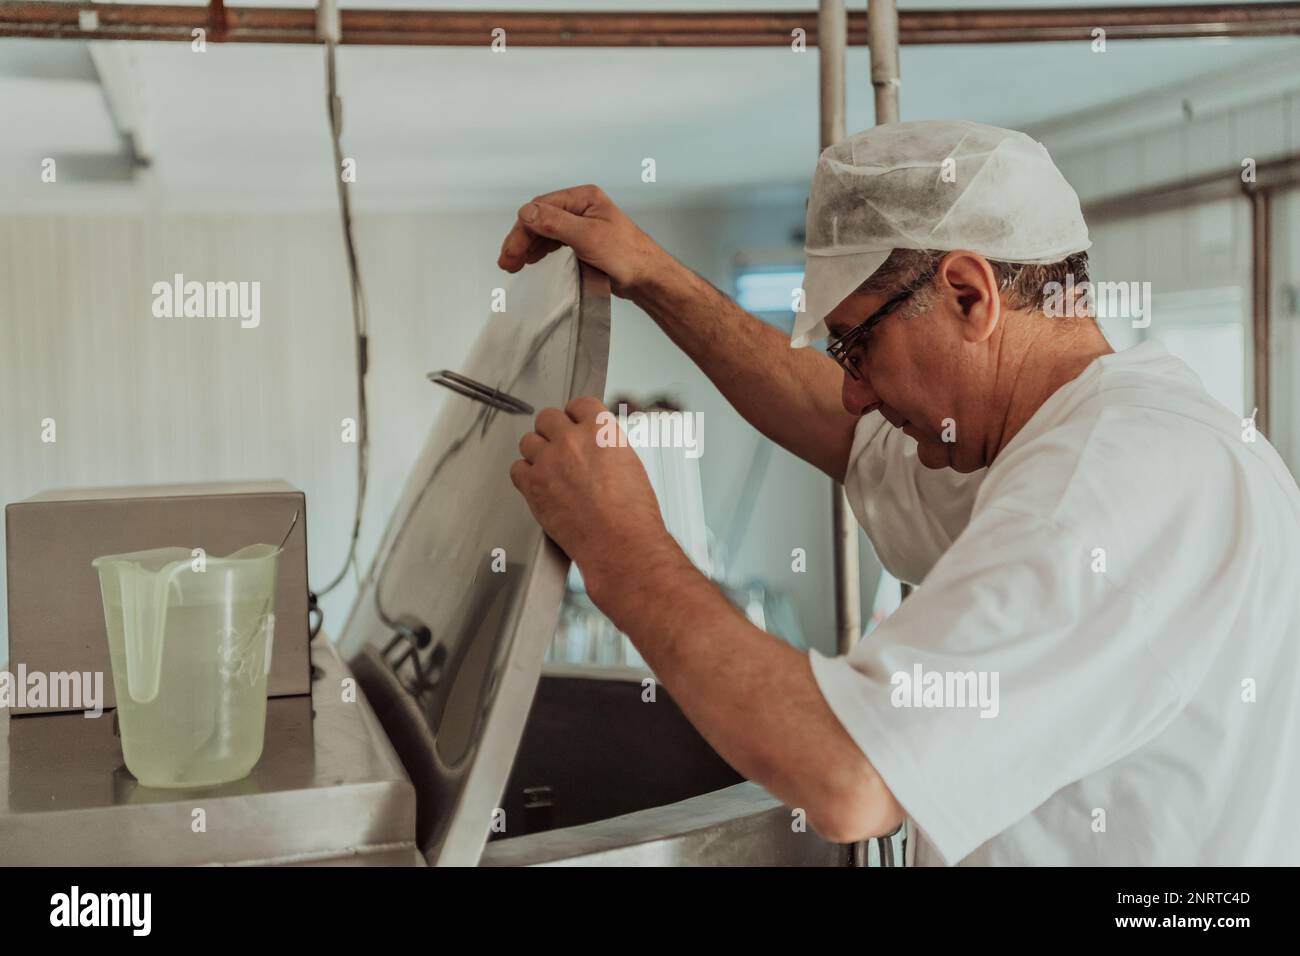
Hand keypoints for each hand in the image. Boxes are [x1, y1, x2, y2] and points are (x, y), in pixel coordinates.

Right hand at [497, 184, 670, 297]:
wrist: (648, 278)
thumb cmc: (629, 256)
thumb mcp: (589, 238)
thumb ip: (556, 224)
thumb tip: (527, 212)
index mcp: (584, 198)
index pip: (542, 208)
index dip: (522, 229)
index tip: (511, 252)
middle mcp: (581, 207)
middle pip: (540, 218)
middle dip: (521, 239)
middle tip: (508, 262)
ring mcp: (582, 224)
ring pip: (545, 231)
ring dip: (528, 246)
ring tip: (514, 264)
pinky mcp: (583, 241)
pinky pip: (554, 241)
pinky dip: (540, 250)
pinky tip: (532, 259)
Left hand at [510, 396, 680, 603]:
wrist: (621, 544)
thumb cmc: (633, 514)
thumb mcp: (629, 464)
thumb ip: (606, 447)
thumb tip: (594, 447)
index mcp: (602, 430)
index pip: (579, 404)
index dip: (576, 416)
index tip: (574, 423)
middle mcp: (572, 440)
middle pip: (547, 418)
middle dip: (553, 431)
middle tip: (559, 447)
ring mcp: (549, 461)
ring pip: (528, 441)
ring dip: (537, 452)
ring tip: (549, 469)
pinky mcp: (533, 486)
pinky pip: (517, 469)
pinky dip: (525, 476)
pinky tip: (539, 485)